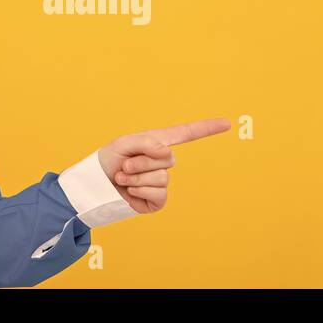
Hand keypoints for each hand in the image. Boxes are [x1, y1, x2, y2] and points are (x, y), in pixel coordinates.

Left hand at [96, 117, 230, 213]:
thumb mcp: (124, 143)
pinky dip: (139, 190)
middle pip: (167, 158)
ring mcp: (161, 182)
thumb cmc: (107, 161)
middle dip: (141, 162)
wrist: (94, 186)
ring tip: (122, 178)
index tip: (228, 123)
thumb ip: (147, 142)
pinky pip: (159, 193)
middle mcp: (162, 162)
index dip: (208, 128)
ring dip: (136, 178)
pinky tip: (129, 191)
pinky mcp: (157, 200)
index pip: (187, 133)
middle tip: (124, 166)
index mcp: (157, 143)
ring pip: (161, 177)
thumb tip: (169, 153)